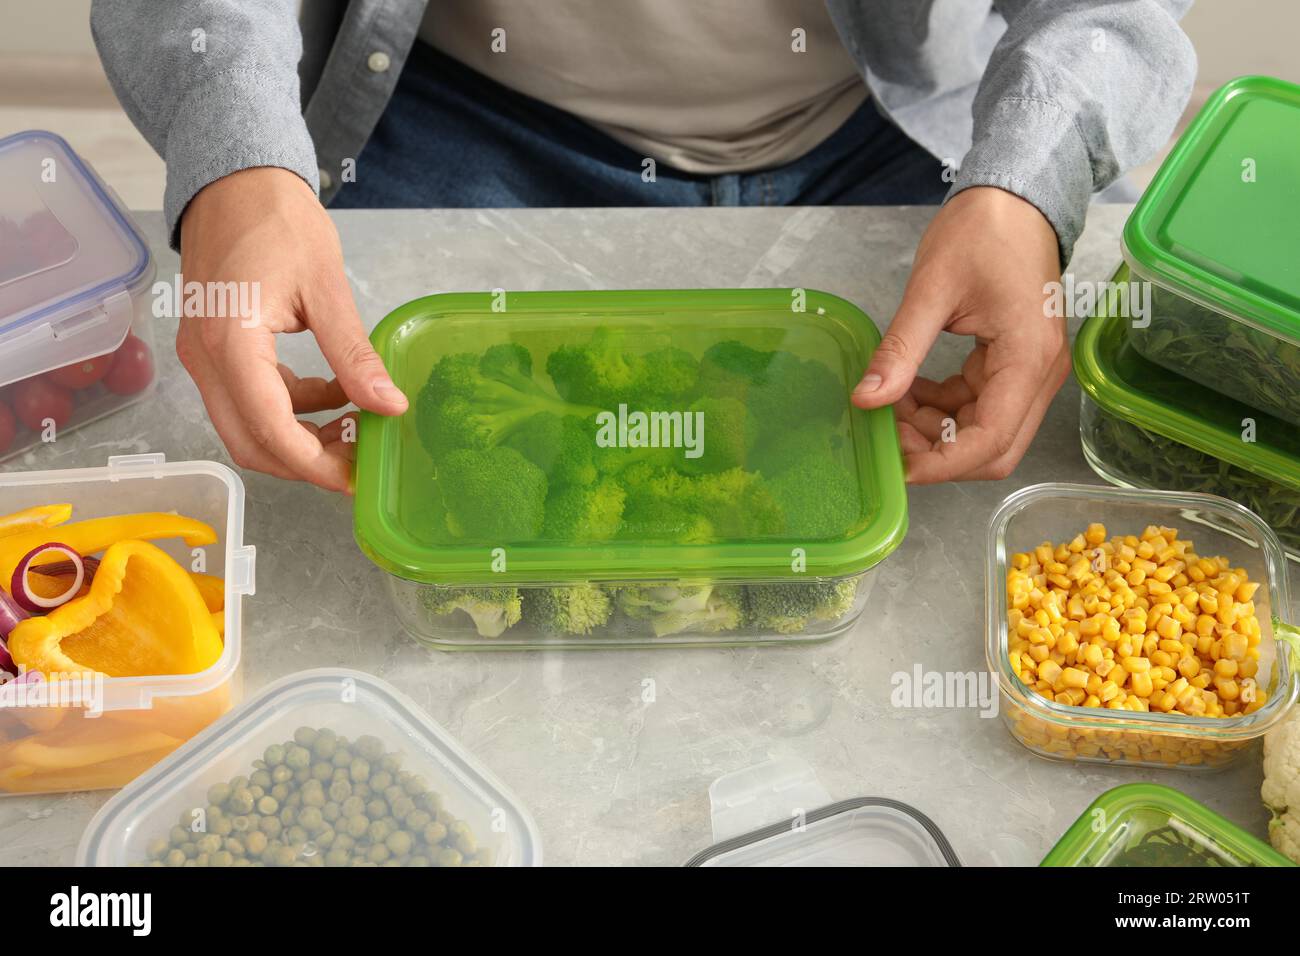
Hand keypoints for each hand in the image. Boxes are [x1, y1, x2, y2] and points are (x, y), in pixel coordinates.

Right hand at [176, 167, 407, 491]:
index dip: (313, 463)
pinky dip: (287, 410)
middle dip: (305, 462)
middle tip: (357, 461)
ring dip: (297, 438)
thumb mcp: (327, 288)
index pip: (268, 428)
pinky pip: (246, 401)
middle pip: (250, 443)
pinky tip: (331, 394)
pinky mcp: (212, 352)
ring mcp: (202, 357)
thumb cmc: (278, 220)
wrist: (234, 181)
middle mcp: (204, 358)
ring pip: (246, 427)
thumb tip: (389, 406)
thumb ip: (354, 354)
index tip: (356, 477)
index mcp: (231, 343)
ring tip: (353, 426)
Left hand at [851, 186, 1069, 482]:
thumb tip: (866, 400)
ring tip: (888, 409)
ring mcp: (1031, 372)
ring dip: (934, 432)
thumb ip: (901, 350)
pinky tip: (905, 394)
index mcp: (1028, 357)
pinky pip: (978, 408)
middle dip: (937, 453)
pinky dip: (941, 412)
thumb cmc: (982, 231)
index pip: (989, 439)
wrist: (1014, 199)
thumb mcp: (931, 289)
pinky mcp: (1015, 366)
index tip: (896, 465)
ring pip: (983, 432)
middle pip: (993, 449)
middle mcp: (1040, 374)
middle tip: (886, 437)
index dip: (941, 463)